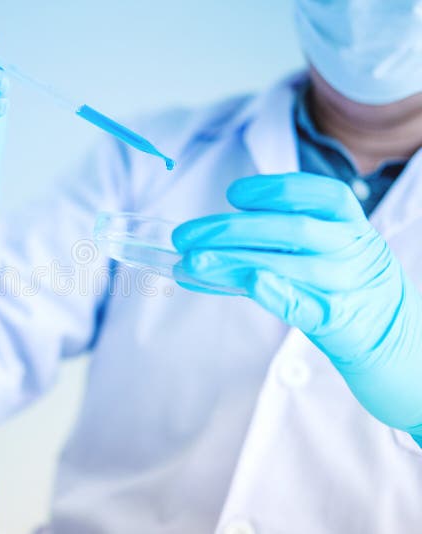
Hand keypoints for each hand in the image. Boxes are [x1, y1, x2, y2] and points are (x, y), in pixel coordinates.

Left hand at [172, 173, 421, 440]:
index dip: (275, 189)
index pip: (320, 194)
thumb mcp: (330, 254)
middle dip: (233, 228)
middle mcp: (355, 251)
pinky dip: (274, 292)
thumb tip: (209, 237)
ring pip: (290, 265)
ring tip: (191, 261)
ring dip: (234, 260)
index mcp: (353, 226)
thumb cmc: (347, 291)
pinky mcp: (339, 324)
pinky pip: (304, 306)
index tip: (233, 194)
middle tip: (185, 235)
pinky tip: (243, 282)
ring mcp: (349, 287)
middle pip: (294, 228)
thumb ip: (282, 241)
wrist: (399, 346)